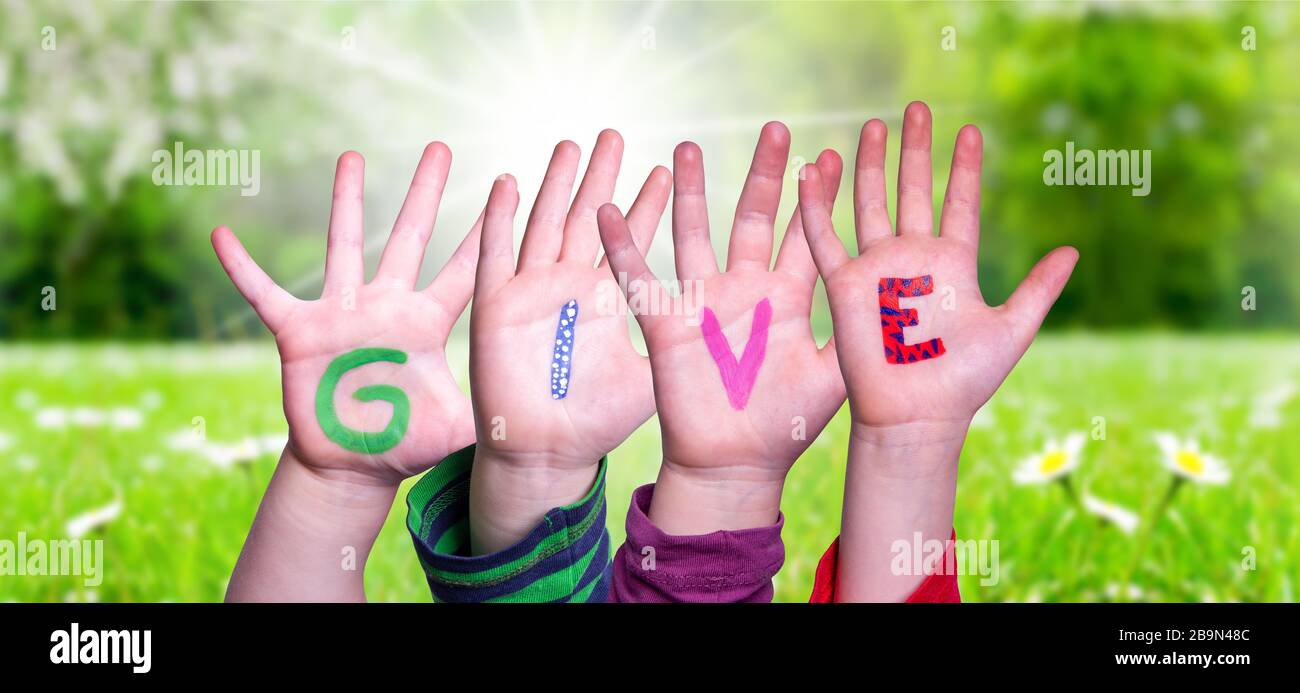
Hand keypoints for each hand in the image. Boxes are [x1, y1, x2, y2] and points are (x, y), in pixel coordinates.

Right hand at [212, 144, 477, 487]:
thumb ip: (489, 411)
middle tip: (440, 147)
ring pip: (344, 246)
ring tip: (350, 155)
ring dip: (345, 201)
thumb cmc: (406, 442)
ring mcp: (342, 314)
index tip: (507, 189)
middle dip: (424, 193)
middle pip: (408, 238)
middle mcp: (387, 306)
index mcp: (426, 324)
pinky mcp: (299, 332)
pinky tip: (222, 234)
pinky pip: (264, 294)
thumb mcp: (456, 427)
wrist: (352, 465)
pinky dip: (242, 269)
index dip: (483, 234)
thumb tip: (532, 415)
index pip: (463, 271)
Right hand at [468, 131, 671, 552]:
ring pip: (545, 224)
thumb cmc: (598, 423)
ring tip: (570, 145)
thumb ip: (686, 345)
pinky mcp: (497, 307)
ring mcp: (534, 292)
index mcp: (610, 299)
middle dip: (603, 176)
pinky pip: (496, 255)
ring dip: (556, 185)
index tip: (671, 163)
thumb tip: (746, 332)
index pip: (634, 239)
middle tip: (617, 133)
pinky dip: (497, 220)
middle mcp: (573, 287)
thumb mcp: (656, 377)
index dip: (651, 203)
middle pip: (590, 217)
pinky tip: (506, 183)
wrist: (546, 455)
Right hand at [597, 123, 846, 533]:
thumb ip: (857, 337)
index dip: (817, 197)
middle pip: (755, 219)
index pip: (806, 235)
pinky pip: (640, 280)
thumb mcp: (835, 379)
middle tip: (777, 128)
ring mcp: (706, 302)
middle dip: (765, 174)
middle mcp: (747, 290)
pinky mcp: (668, 324)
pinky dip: (623, 249)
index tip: (832, 153)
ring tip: (687, 147)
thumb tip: (902, 305)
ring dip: (691, 193)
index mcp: (789, 299)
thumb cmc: (786, 427)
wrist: (733, 464)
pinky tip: (609, 213)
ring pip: (696, 234)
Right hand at [798, 102, 1078, 448]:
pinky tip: (812, 170)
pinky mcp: (845, 285)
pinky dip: (817, 205)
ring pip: (869, 203)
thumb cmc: (963, 383)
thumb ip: (1038, 289)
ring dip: (869, 166)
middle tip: (916, 108)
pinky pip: (826, 238)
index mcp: (953, 264)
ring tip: (871, 126)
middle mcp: (914, 259)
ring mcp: (878, 269)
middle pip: (913, 191)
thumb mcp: (1011, 330)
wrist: (915, 416)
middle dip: (915, 150)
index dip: (964, 167)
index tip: (970, 130)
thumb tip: (1073, 250)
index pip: (959, 202)